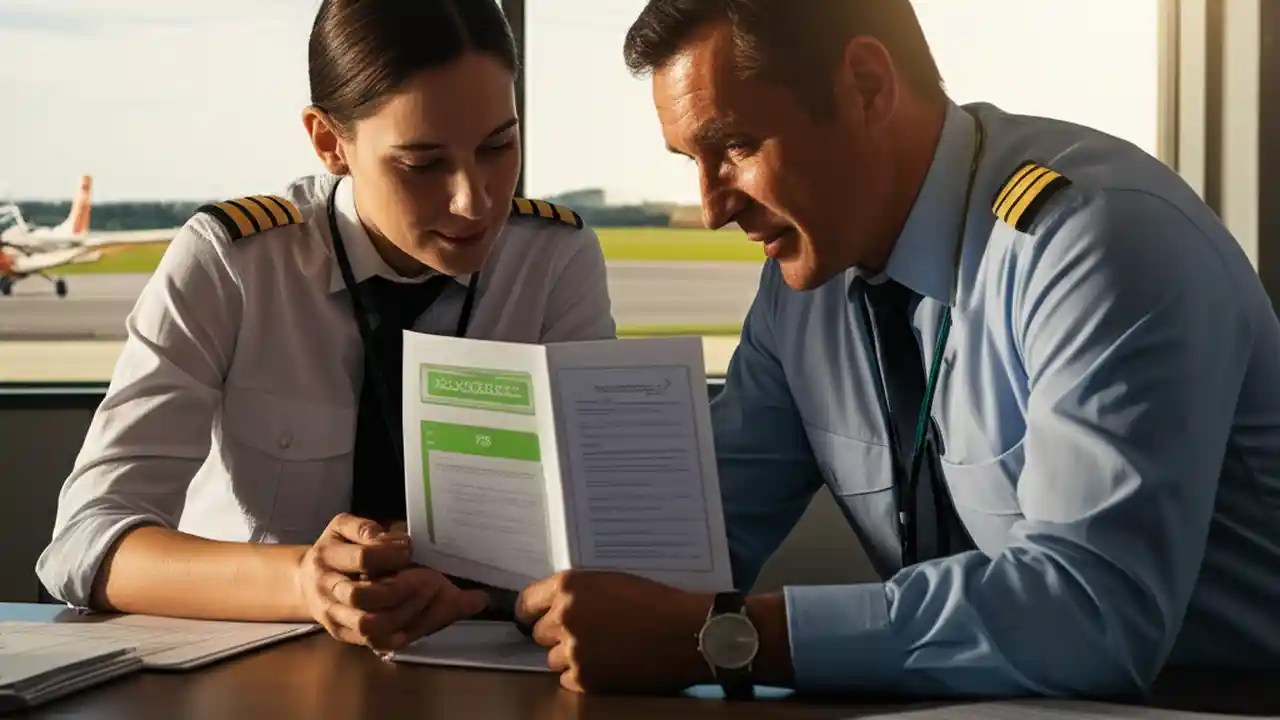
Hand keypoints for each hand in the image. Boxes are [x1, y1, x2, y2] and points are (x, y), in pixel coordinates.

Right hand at [296, 513, 486, 650]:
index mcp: (325, 558)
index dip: (391, 554)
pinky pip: (372, 641)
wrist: (305, 582)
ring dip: (401, 613)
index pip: (362, 559)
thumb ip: (364, 529)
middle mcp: (326, 589)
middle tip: (423, 578)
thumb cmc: (333, 550)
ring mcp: (332, 616)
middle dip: (398, 588)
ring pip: (368, 625)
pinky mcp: (342, 634)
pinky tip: (413, 619)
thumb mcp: (342, 527)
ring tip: (423, 598)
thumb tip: (392, 541)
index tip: (409, 550)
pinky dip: (396, 633)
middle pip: (362, 597)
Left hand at [516, 570, 711, 693]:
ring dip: (571, 656)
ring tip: (604, 649)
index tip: (533, 618)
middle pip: (539, 633)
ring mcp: (573, 650)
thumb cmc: (657, 603)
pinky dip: (583, 675)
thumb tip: (553, 606)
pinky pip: (568, 679)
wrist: (687, 633)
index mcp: (569, 586)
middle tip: (587, 633)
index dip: (531, 612)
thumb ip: (578, 592)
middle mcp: (565, 617)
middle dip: (557, 634)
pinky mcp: (585, 678)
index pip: (526, 602)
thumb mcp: (611, 581)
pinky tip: (609, 664)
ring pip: (553, 658)